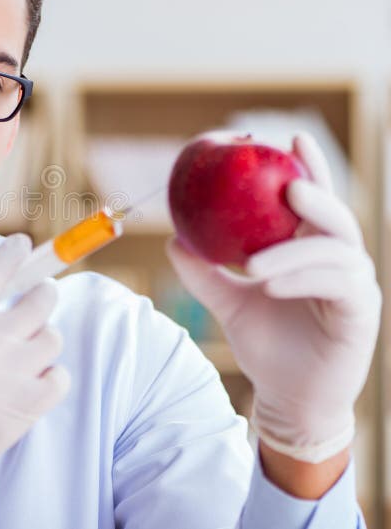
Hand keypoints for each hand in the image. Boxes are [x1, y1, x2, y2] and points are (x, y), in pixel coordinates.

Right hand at [0, 234, 69, 526]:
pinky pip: (59, 379)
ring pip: (53, 338)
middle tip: (37, 299)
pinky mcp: (22, 413)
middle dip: (42, 293)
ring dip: (42, 338)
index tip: (23, 244)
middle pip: (42, 300)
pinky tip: (33, 380)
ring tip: (27, 348)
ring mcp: (9, 379)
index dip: (14, 252)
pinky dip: (50, 376)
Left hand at [166, 131, 380, 462]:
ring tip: (255, 263)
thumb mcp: (228, 302)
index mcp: (311, 249)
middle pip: (335, 217)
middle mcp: (339, 262)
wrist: (286, 397)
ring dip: (295, 252)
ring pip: (335, 252)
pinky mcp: (360, 313)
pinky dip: (304, 280)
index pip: (315, 201)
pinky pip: (339, 286)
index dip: (310, 166)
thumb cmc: (266, 344)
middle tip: (288, 186)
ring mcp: (354, 287)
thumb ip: (205, 271)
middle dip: (316, 196)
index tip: (291, 137)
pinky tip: (272, 284)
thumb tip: (173, 239)